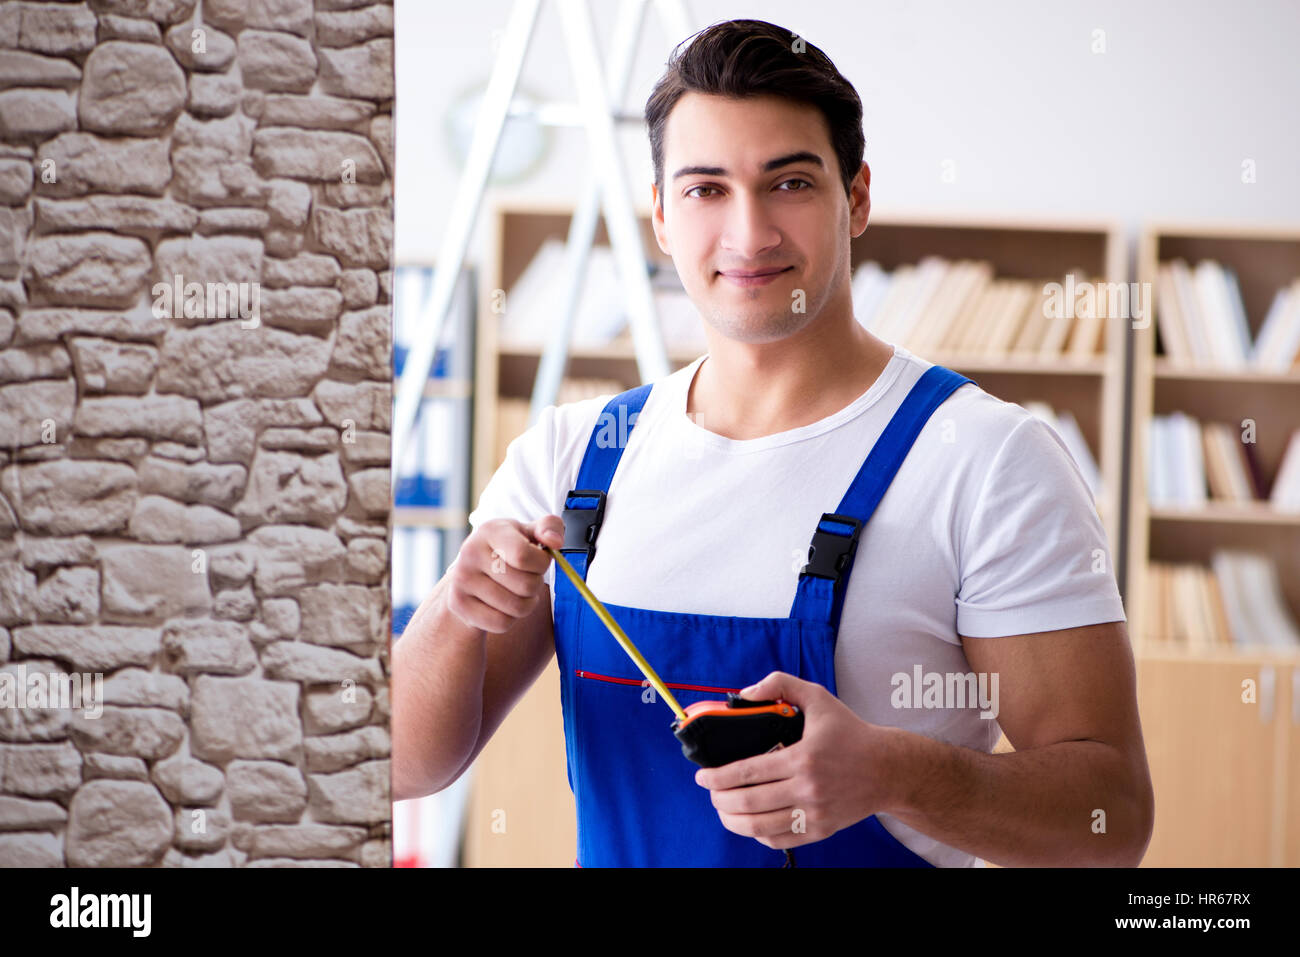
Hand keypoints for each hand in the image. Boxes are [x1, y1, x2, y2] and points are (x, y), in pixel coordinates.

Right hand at [445, 515, 563, 632]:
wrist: (470, 572)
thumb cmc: (508, 550)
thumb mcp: (528, 532)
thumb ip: (549, 527)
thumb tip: (555, 541)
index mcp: (490, 531)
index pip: (524, 556)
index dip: (542, 563)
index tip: (539, 561)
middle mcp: (471, 553)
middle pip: (526, 585)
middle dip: (536, 584)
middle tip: (526, 577)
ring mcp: (461, 580)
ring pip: (517, 608)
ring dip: (526, 603)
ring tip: (517, 591)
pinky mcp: (459, 604)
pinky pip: (502, 623)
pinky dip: (511, 619)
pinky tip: (504, 605)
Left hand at [693, 670, 899, 848]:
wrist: (888, 769)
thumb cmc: (850, 732)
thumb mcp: (818, 697)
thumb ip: (780, 684)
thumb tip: (744, 694)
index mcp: (803, 758)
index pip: (748, 772)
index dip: (718, 777)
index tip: (702, 776)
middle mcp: (808, 789)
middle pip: (749, 802)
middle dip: (720, 799)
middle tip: (709, 792)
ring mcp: (815, 814)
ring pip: (761, 827)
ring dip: (733, 820)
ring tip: (722, 809)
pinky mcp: (821, 830)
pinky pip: (780, 840)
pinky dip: (758, 834)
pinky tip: (749, 822)